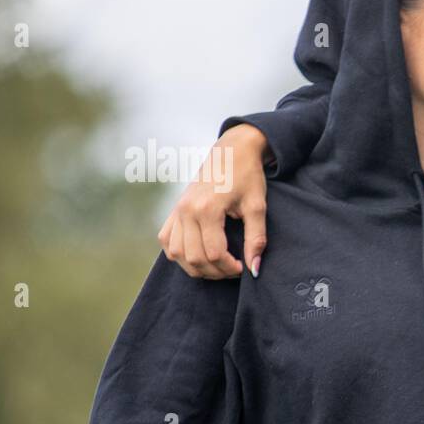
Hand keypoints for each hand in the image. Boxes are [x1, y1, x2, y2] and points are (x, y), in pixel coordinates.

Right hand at [158, 123, 269, 278]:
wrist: (232, 151)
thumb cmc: (247, 177)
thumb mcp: (257, 207)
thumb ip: (256, 240)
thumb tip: (255, 269)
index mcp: (207, 208)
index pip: (214, 253)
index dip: (229, 267)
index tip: (243, 267)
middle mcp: (186, 210)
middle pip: (194, 257)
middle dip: (215, 271)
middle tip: (233, 269)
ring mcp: (176, 210)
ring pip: (176, 254)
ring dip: (196, 267)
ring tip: (218, 266)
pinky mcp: (173, 210)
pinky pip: (166, 241)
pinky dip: (178, 254)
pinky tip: (197, 255)